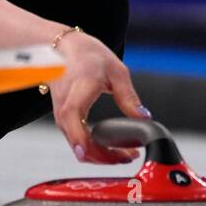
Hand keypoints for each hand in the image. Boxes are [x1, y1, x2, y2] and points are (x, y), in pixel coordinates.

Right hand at [48, 30, 147, 163]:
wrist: (65, 48)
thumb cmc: (87, 55)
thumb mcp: (116, 71)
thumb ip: (129, 97)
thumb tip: (143, 117)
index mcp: (78, 88)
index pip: (71, 116)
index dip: (77, 137)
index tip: (87, 152)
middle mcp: (65, 105)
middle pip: (76, 139)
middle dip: (101, 155)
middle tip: (128, 157)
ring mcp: (61, 114)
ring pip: (77, 145)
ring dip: (99, 155)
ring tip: (124, 155)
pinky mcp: (64, 120)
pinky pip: (77, 140)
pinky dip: (93, 148)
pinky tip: (110, 149)